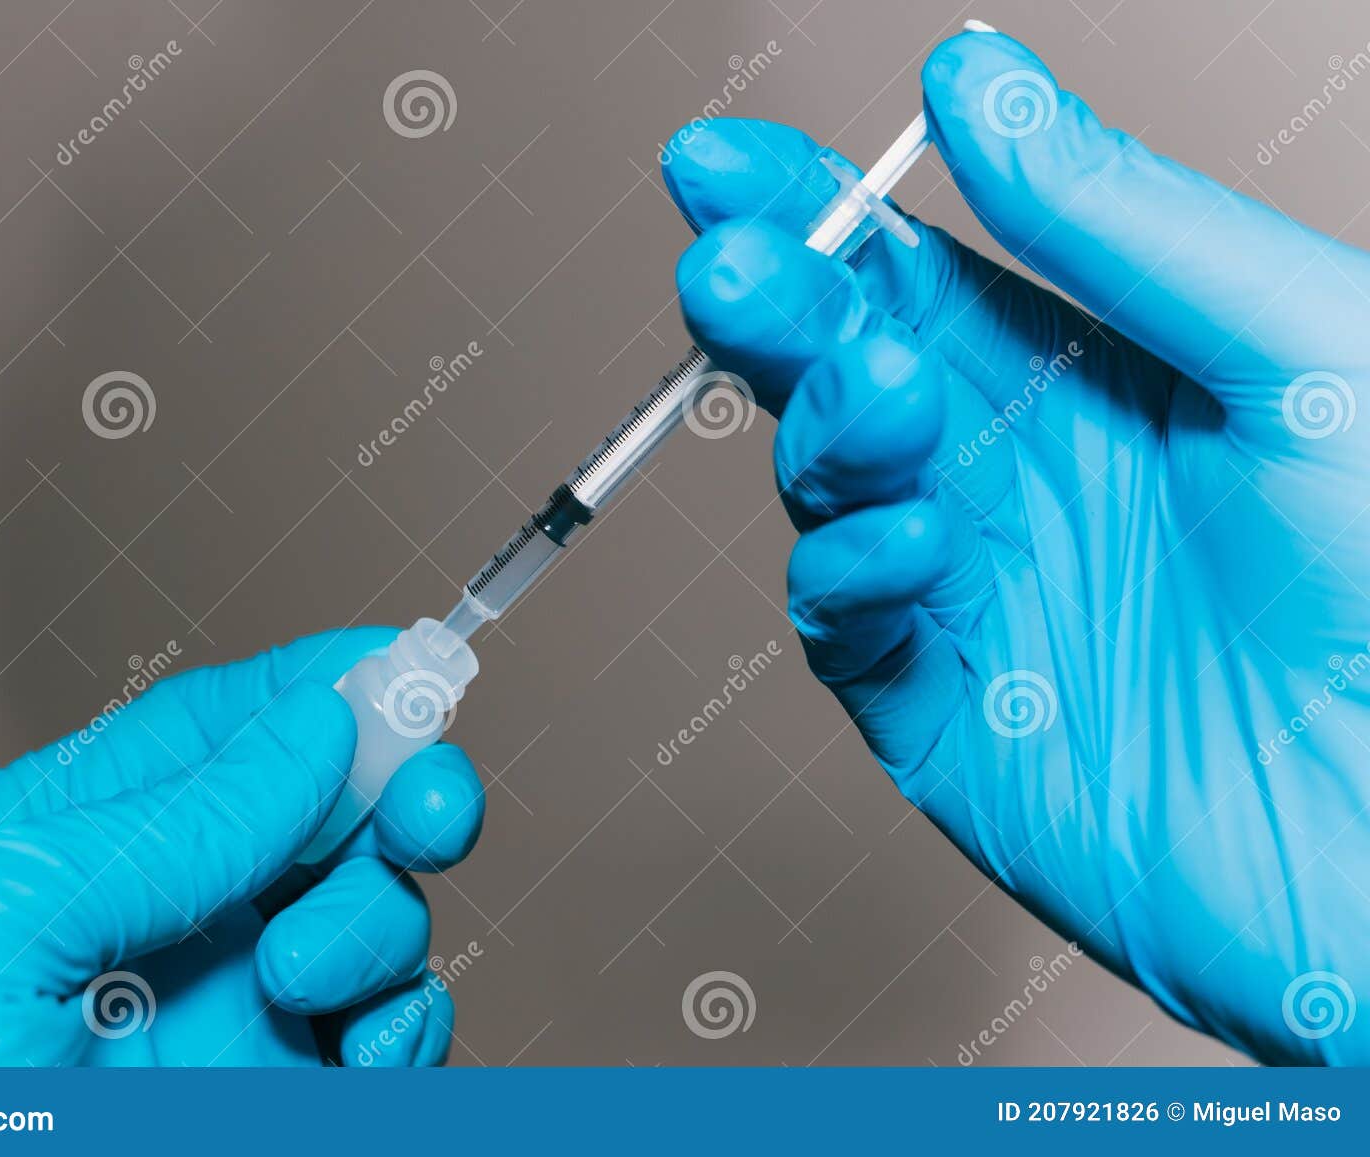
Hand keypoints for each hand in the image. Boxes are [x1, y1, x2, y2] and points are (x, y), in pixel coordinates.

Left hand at [0, 627, 483, 1065]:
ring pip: (371, 921)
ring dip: (378, 925)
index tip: (412, 663)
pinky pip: (390, 1041)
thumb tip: (313, 728)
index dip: (323, 685)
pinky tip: (371, 1046)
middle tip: (423, 810)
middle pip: (324, 818)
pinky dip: (414, 1029)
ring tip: (303, 971)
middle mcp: (163, 923)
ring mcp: (225, 1020)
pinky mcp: (276, 1097)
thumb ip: (169, 821)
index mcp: (73, 842)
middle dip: (396, 794)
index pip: (222, 728)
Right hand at [664, 29, 1369, 1062]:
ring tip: (878, 394)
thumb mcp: (1294, 348)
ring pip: (829, 486)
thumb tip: (977, 83)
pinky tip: (907, 538)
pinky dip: (849, 573)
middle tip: (734, 265)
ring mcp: (972, 596)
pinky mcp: (942, 716)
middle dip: (776, 307)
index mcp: (1093, 381)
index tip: (725, 164)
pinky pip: (847, 629)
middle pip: (845, 368)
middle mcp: (1016, 481)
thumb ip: (1117, 219)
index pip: (913, 273)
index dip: (811, 208)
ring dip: (826, 427)